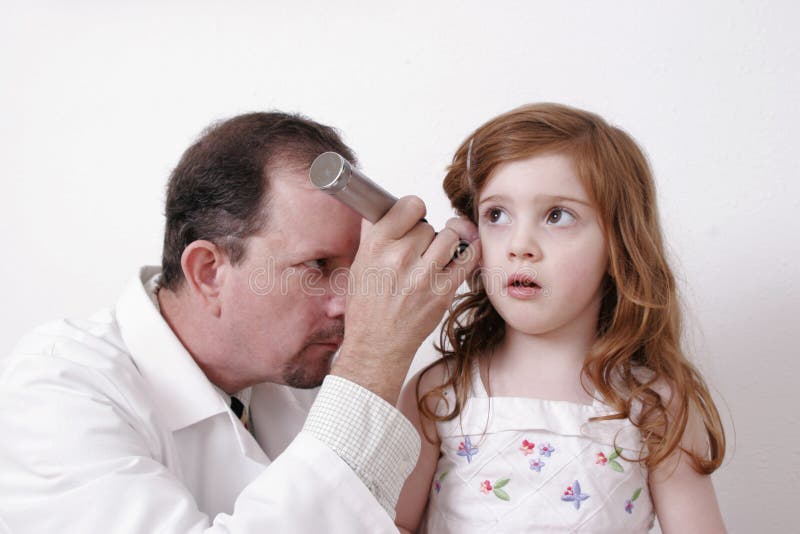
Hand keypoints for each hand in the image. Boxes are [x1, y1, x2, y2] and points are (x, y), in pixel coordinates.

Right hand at [332, 197, 479, 403]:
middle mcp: (399, 258)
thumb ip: (376, 235)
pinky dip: (469, 253)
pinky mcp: (443, 293)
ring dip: (446, 244)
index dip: (415, 211)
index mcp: (376, 246)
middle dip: (426, 236)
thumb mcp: (359, 265)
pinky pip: (467, 259)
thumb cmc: (367, 309)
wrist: (376, 346)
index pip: (410, 206)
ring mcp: (423, 276)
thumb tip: (390, 210)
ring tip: (436, 256)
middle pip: (429, 226)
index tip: (414, 219)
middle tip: (418, 251)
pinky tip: (463, 254)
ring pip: (450, 238)